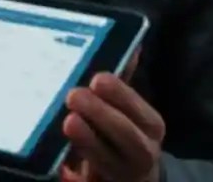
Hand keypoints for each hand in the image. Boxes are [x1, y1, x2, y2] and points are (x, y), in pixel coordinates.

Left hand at [60, 50, 163, 181]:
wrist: (133, 174)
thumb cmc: (126, 131)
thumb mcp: (130, 110)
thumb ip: (126, 81)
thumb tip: (132, 44)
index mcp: (151, 124)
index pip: (138, 108)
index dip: (119, 94)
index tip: (98, 79)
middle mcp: (144, 150)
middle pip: (125, 133)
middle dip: (100, 114)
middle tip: (74, 95)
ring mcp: (124, 171)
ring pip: (107, 158)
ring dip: (87, 140)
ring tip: (69, 122)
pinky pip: (90, 176)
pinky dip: (76, 164)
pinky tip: (62, 154)